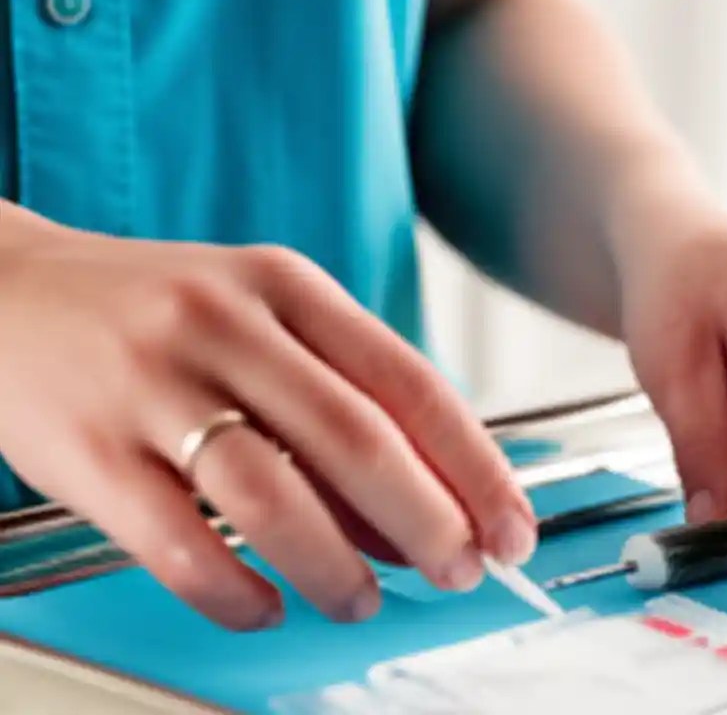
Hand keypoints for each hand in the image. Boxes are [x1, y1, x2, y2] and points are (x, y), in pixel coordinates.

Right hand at [0, 203, 534, 628]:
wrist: (3, 288)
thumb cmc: (153, 314)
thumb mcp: (261, 322)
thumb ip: (340, 406)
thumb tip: (420, 516)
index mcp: (287, 286)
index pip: (411, 384)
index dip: (475, 467)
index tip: (511, 527)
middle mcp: (224, 324)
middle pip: (355, 438)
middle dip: (427, 522)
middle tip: (459, 571)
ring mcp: (151, 383)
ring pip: (270, 493)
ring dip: (335, 565)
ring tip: (361, 600)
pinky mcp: (84, 448)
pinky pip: (175, 541)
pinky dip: (233, 590)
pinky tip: (264, 607)